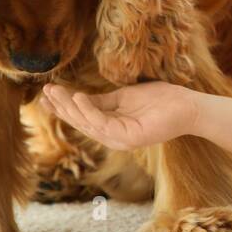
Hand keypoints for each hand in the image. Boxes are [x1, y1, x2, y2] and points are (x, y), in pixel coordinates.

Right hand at [39, 80, 196, 150]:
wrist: (186, 106)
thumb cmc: (159, 100)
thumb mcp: (123, 98)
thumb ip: (102, 101)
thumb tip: (77, 96)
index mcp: (111, 128)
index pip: (82, 118)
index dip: (63, 106)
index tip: (46, 93)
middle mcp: (113, 137)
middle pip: (80, 122)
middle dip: (61, 106)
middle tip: (45, 91)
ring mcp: (120, 140)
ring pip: (87, 124)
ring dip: (69, 107)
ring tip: (56, 91)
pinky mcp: (129, 138)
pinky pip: (102, 124)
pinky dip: (88, 110)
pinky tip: (78, 96)